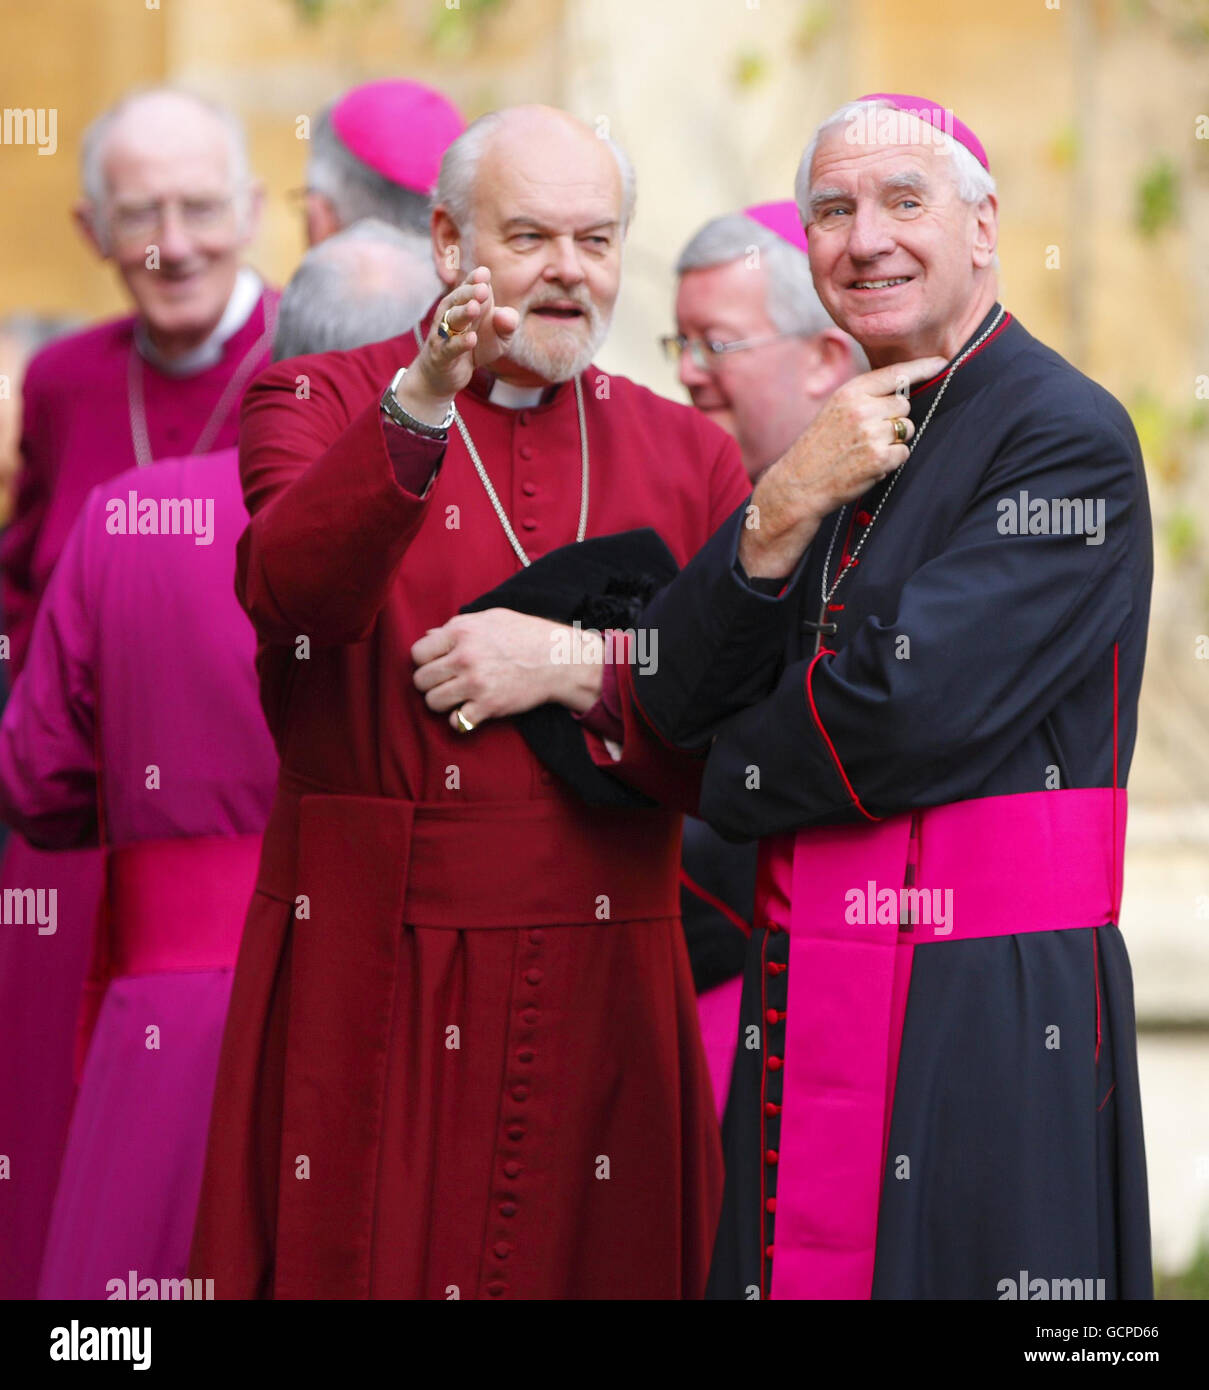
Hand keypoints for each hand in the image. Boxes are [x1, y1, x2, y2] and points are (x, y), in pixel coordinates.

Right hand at [392, 267, 520, 425]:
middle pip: (458, 299)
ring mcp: (444, 334)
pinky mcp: (441, 356)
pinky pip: (449, 347)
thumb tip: (505, 314)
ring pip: (451, 319)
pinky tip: (471, 339)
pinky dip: (460, 343)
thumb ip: (507, 324)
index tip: (484, 273)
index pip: (469, 287)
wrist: (446, 375)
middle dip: (469, 293)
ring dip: (463, 313)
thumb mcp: (500, 336)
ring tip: (475, 308)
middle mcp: (451, 314)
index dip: (475, 280)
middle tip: (483, 289)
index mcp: (466, 304)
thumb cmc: (475, 348)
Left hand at [411, 609, 603, 732]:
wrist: (559, 659)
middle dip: (431, 683)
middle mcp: (465, 657)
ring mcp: (476, 683)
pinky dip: (460, 720)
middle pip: (421, 680)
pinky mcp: (489, 706)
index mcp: (461, 631)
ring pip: (433, 702)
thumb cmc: (525, 635)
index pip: (417, 653)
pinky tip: (470, 710)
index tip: (438, 664)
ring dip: (443, 702)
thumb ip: (457, 625)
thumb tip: (428, 635)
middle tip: (448, 682)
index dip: (425, 660)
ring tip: (458, 697)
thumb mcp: (491, 618)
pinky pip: (456, 722)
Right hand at [738, 356, 947, 577]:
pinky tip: (868, 465)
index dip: (921, 367)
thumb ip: (864, 397)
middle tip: (869, 434)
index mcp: (851, 392)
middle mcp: (863, 408)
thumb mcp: (835, 410)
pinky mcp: (880, 458)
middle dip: (895, 418)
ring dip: (894, 441)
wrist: (799, 483)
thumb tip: (901, 392)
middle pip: (904, 404)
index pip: (895, 374)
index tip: (940, 362)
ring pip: (906, 429)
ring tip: (865, 451)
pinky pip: (903, 453)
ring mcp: (872, 433)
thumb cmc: (818, 447)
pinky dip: (891, 461)